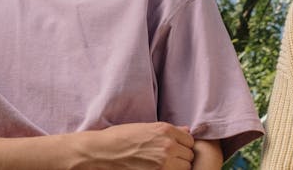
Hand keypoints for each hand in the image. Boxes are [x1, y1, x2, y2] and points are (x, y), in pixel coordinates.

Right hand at [76, 122, 194, 169]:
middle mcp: (168, 145)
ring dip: (177, 168)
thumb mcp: (145, 127)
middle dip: (181, 158)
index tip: (174, 150)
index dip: (182, 146)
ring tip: (162, 166)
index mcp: (165, 130)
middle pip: (189, 156)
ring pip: (185, 168)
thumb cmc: (120, 138)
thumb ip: (169, 130)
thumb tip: (187, 130)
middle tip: (167, 160)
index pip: (190, 141)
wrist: (102, 152)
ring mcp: (163, 162)